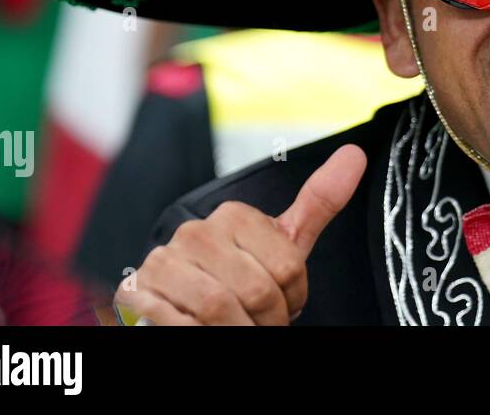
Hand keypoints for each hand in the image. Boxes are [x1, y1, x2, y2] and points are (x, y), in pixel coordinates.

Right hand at [115, 145, 366, 324]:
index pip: (288, 268)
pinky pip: (183, 324)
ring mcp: (162, 263)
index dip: (293, 300)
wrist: (177, 307)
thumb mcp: (281, 243)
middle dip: (267, 321)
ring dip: (236, 332)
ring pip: (221, 309)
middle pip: (259, 291)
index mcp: (233, 216)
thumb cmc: (236, 277)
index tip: (283, 306)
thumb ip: (318, 203)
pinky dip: (199, 336)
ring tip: (236, 330)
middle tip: (260, 325)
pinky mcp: (135, 295)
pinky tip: (201, 330)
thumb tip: (355, 155)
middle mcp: (195, 234)